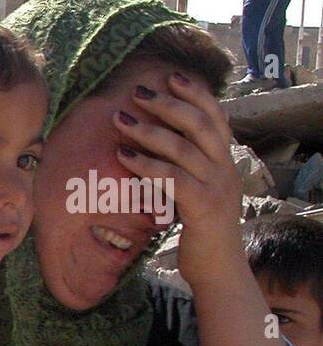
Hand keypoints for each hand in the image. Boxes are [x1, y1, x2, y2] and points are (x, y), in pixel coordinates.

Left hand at [114, 72, 242, 288]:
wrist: (218, 269)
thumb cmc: (200, 230)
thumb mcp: (197, 191)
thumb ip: (186, 168)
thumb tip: (158, 145)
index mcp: (226, 161)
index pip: (215, 116)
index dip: (194, 93)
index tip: (170, 76)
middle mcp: (226, 168)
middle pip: (199, 124)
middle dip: (167, 104)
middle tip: (137, 92)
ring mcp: (217, 187)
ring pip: (183, 148)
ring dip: (148, 131)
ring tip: (119, 120)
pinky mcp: (202, 207)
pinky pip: (173, 178)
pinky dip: (147, 164)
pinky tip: (124, 156)